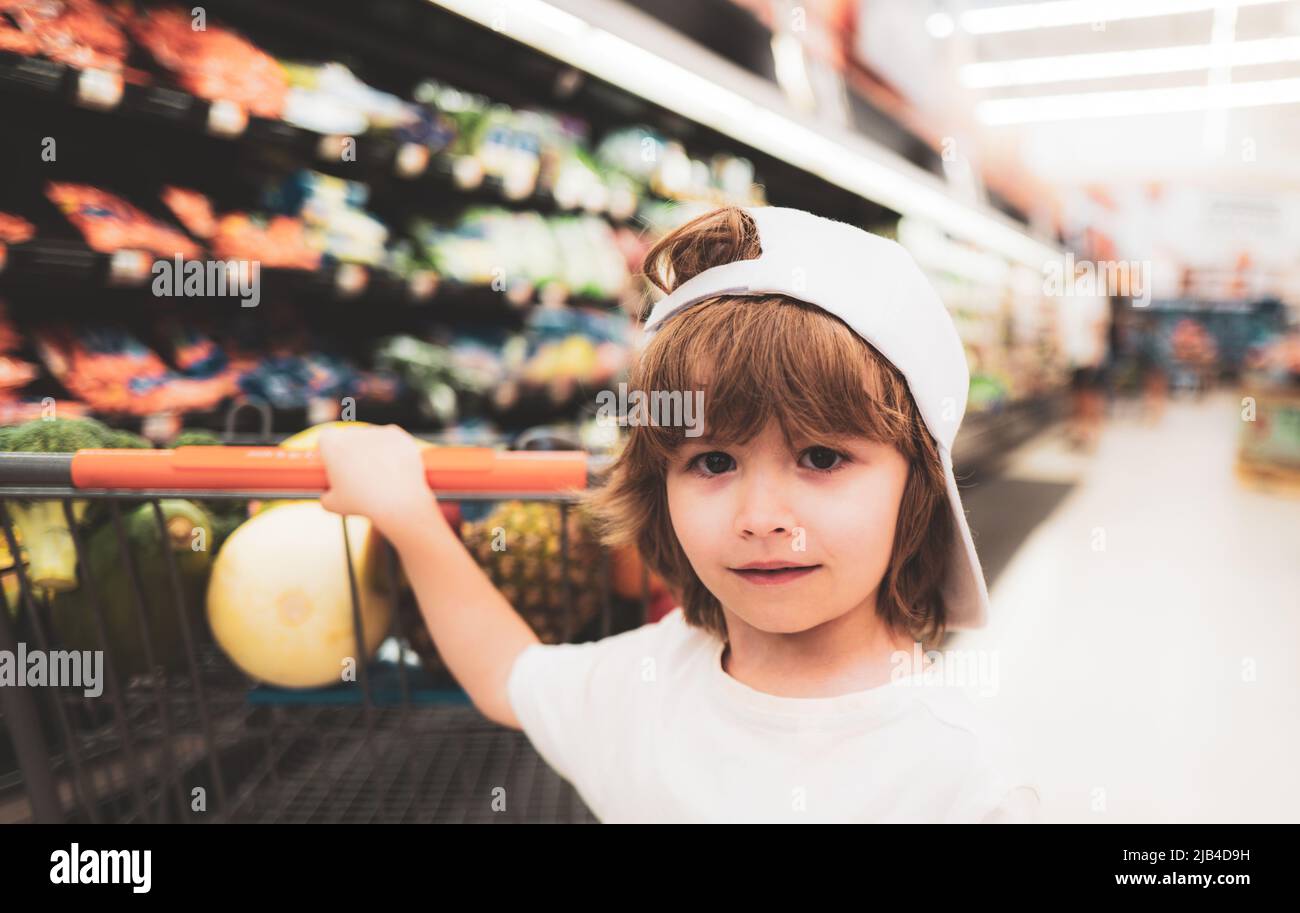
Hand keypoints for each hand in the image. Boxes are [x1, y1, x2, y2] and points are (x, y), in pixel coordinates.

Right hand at [317, 424, 439, 540]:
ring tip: (378, 475)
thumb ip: (326, 497)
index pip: (324, 440)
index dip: (328, 454)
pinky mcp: (397, 434)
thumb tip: (328, 497)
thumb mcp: (335, 505)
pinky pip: (390, 441)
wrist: (401, 499)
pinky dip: (391, 451)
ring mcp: (376, 431)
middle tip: (357, 473)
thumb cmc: (365, 501)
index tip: (333, 466)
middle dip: (350, 451)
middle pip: (347, 437)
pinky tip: (393, 468)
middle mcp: (352, 432)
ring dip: (371, 450)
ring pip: (370, 438)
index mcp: (332, 444)